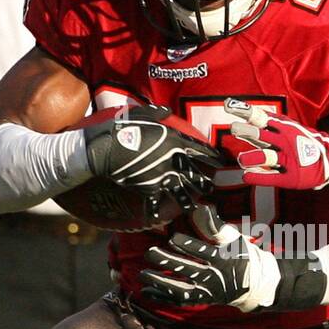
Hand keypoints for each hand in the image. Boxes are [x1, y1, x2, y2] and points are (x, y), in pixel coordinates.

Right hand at [84, 105, 221, 215]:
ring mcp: (163, 177)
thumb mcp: (143, 114)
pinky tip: (157, 219)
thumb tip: (164, 110)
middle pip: (196, 175)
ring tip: (192, 205)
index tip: (220, 162)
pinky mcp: (150, 189)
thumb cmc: (125, 127)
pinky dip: (155, 212)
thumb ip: (157, 113)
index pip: (202, 150)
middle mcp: (173, 161)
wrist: (108, 149)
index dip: (213, 157)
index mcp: (175, 142)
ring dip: (187, 201)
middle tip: (210, 187)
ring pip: (182, 193)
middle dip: (205, 183)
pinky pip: (155, 203)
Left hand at [140, 209, 282, 311]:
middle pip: (189, 270)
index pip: (205, 253)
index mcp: (226, 260)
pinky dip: (163, 297)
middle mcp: (216, 278)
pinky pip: (181, 301)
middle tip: (150, 252)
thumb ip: (215, 226)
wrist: (255, 286)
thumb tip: (201, 207)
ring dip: (161, 282)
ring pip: (182, 289)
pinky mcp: (203, 300)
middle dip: (168, 262)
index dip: (188, 245)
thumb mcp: (234, 239)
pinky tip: (147, 291)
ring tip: (143, 273)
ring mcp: (208, 292)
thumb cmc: (243, 256)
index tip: (172, 238)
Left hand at [229, 100, 328, 189]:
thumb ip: (272, 123)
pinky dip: (257, 177)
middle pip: (262, 135)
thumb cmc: (306, 143)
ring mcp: (288, 160)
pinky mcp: (290, 177)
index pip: (261, 117)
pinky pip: (272, 177)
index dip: (245, 112)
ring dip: (251, 157)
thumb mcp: (292, 128)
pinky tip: (246, 176)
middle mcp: (285, 142)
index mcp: (284, 129)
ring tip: (242, 159)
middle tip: (234, 128)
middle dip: (246, 131)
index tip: (229, 106)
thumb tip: (250, 114)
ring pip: (266, 156)